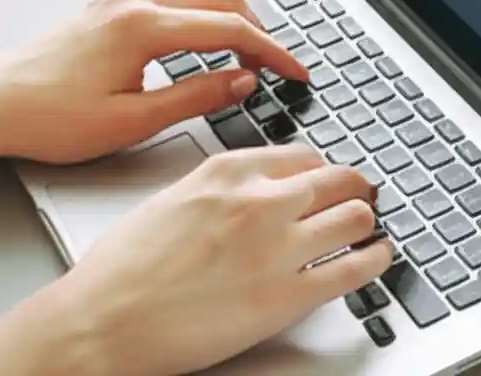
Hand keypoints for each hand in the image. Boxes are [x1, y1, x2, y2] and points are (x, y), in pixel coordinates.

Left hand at [0, 0, 306, 163]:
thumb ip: (196, 96)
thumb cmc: (48, 117)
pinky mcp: (113, 5)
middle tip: (276, 68)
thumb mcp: (132, 121)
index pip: (232, 30)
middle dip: (260, 31)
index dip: (273, 52)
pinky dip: (206, 8)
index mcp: (144, 27)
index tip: (296, 72)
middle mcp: (136, 1)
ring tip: (248, 53)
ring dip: (234, 15)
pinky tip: (207, 37)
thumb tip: (242, 82)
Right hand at [0, 145, 392, 375]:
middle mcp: (259, 201)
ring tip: (371, 228)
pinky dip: (376, 260)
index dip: (321, 170)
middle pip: (337, 179)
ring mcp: (277, 248)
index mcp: (226, 172)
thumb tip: (246, 191)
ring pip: (355, 217)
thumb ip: (216, 189)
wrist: (101, 324)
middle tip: (362, 198)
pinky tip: (379, 257)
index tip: (327, 179)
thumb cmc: (119, 272)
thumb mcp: (168, 201)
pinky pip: (354, 269)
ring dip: (368, 222)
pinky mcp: (287, 296)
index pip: (301, 156)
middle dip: (354, 189)